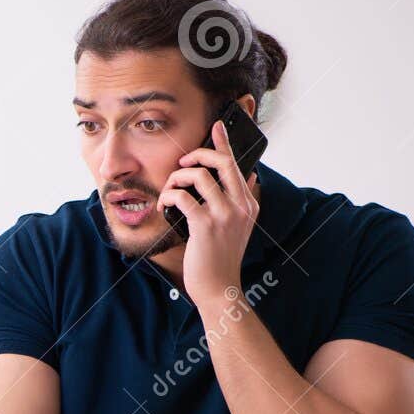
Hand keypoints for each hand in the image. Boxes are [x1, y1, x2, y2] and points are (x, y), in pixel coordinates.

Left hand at [158, 118, 259, 310]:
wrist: (219, 288)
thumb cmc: (221, 257)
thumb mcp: (240, 226)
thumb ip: (242, 200)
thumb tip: (250, 176)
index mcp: (248, 203)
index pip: (237, 164)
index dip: (225, 142)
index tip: (217, 125)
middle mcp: (240, 205)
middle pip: (221, 162)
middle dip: (197, 154)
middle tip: (182, 162)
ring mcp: (225, 214)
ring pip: (198, 176)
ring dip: (176, 179)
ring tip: (169, 192)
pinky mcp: (205, 225)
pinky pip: (182, 196)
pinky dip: (168, 196)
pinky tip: (163, 205)